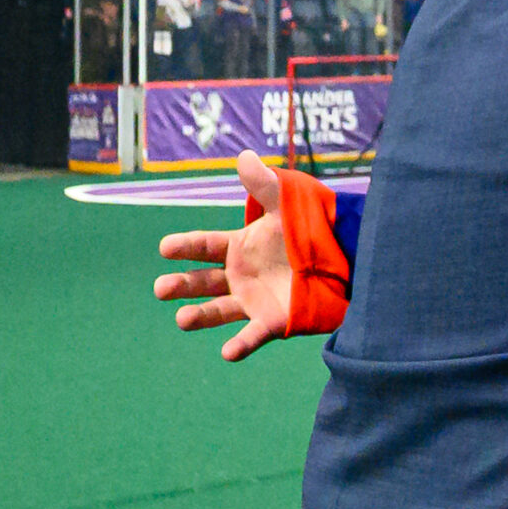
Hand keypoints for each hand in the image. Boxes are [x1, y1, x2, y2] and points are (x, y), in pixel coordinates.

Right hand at [154, 152, 293, 360]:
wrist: (345, 258)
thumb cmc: (310, 229)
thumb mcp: (286, 205)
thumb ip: (264, 185)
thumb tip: (244, 156)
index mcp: (237, 246)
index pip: (203, 246)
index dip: (184, 246)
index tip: (166, 248)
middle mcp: (239, 275)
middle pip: (202, 281)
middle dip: (181, 285)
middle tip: (162, 289)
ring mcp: (252, 299)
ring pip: (218, 310)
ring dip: (199, 316)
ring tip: (182, 320)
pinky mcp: (272, 321)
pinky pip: (252, 336)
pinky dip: (240, 345)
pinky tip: (227, 353)